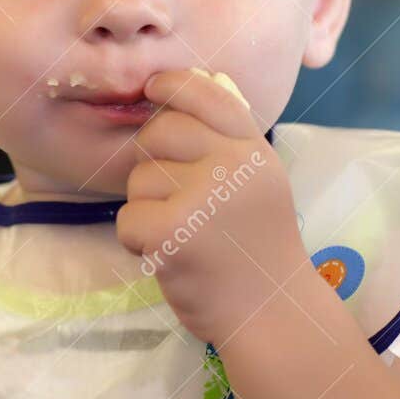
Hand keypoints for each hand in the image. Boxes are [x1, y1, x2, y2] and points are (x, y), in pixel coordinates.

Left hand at [115, 69, 310, 341]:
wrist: (271, 315)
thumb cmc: (256, 250)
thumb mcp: (259, 182)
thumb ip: (229, 138)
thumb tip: (193, 83)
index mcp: (254, 150)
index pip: (207, 94)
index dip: (172, 85)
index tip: (154, 89)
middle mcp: (233, 165)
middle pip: (159, 131)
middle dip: (152, 161)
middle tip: (173, 199)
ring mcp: (203, 197)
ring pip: (138, 179)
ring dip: (147, 208)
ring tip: (183, 236)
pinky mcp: (173, 232)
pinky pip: (128, 217)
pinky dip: (137, 241)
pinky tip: (167, 256)